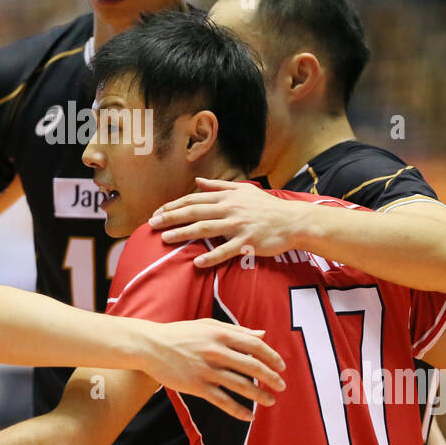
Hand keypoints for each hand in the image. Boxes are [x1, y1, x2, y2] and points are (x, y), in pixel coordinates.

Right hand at [138, 318, 285, 420]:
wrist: (150, 346)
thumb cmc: (181, 334)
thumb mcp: (208, 325)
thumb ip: (237, 330)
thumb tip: (263, 334)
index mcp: (220, 334)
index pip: (255, 346)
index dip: (272, 357)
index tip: (282, 366)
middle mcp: (216, 351)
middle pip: (252, 367)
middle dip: (271, 378)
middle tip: (281, 386)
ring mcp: (206, 370)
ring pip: (240, 386)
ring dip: (259, 395)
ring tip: (270, 401)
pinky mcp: (197, 386)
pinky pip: (223, 401)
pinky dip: (238, 410)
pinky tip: (249, 416)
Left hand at [149, 178, 304, 267]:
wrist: (293, 221)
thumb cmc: (267, 207)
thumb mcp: (243, 190)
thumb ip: (219, 186)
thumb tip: (198, 181)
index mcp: (227, 198)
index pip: (194, 200)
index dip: (174, 206)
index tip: (158, 212)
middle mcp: (229, 210)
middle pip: (194, 213)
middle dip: (171, 218)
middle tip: (152, 224)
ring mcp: (238, 226)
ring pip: (205, 229)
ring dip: (183, 234)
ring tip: (165, 239)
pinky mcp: (248, 242)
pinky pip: (226, 250)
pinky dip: (211, 256)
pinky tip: (197, 262)